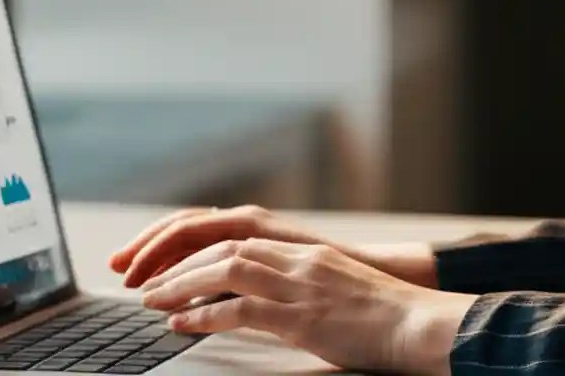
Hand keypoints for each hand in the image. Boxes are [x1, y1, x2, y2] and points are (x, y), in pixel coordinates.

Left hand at [140, 238, 476, 374]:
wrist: (424, 326)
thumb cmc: (387, 319)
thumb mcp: (335, 291)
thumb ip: (298, 289)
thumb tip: (259, 305)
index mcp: (304, 253)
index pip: (234, 238)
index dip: (193, 249)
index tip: (162, 265)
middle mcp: (298, 261)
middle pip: (221, 247)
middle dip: (175, 261)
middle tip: (140, 279)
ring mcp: (301, 286)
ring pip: (225, 270)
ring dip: (180, 284)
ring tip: (150, 300)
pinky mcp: (305, 317)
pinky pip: (242, 309)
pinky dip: (205, 315)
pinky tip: (181, 324)